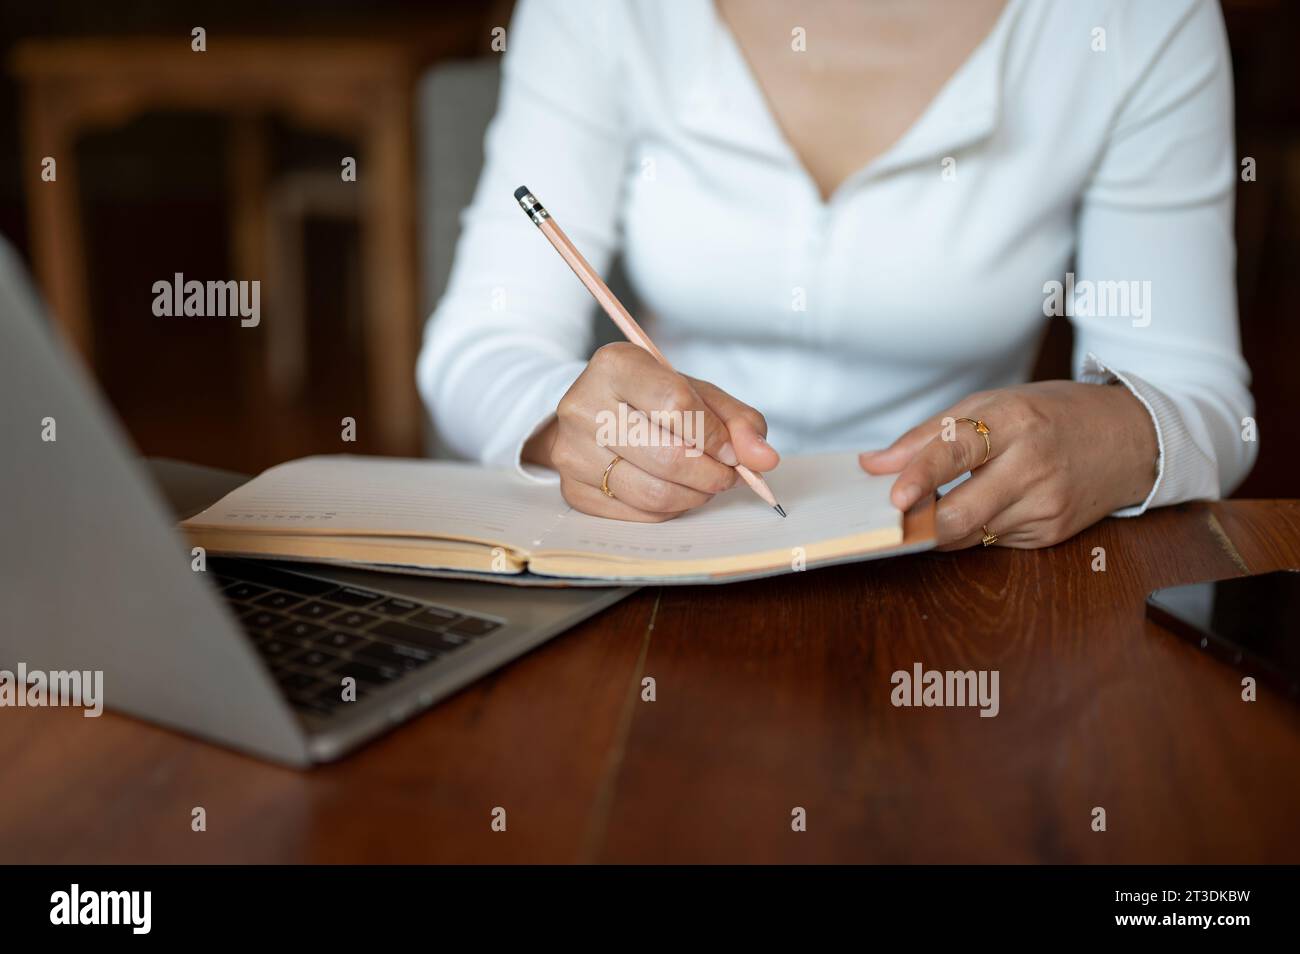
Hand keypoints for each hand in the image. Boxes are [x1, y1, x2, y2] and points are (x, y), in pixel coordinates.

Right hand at [524, 342, 779, 520]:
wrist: (591, 415)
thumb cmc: (649, 400)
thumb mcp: (695, 392)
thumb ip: (736, 420)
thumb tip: (763, 459)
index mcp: (616, 365)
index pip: (676, 406)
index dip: (716, 437)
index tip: (733, 451)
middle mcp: (584, 406)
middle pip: (668, 456)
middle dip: (712, 474)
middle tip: (726, 474)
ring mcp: (573, 451)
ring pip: (654, 493)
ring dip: (694, 495)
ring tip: (703, 483)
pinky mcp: (573, 489)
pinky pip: (639, 514)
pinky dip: (669, 509)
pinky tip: (674, 491)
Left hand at [858, 381, 1158, 548]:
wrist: (1128, 439)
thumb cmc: (1049, 416)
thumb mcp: (989, 406)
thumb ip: (927, 436)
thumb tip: (873, 465)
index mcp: (1015, 421)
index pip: (958, 450)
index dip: (921, 476)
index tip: (894, 496)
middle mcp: (1033, 466)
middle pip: (961, 513)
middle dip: (920, 523)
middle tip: (894, 517)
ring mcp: (1045, 506)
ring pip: (969, 534)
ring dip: (940, 527)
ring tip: (931, 507)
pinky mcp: (1051, 534)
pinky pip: (991, 541)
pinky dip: (973, 530)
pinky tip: (982, 508)